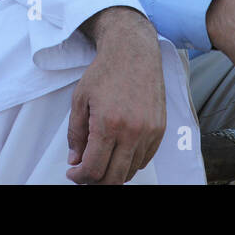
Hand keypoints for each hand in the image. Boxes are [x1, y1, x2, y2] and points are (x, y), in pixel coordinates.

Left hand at [67, 6, 166, 183]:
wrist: (133, 53)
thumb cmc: (105, 72)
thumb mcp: (80, 100)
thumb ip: (75, 134)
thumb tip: (75, 160)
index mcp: (108, 124)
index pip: (94, 169)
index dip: (80, 177)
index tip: (74, 172)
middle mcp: (132, 131)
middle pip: (114, 178)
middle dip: (95, 181)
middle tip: (85, 173)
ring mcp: (149, 132)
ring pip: (130, 171)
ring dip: (114, 173)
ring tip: (101, 161)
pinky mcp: (160, 129)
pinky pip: (145, 159)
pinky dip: (130, 163)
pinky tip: (118, 153)